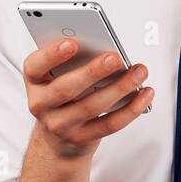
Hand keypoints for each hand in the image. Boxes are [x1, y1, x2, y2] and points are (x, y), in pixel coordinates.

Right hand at [22, 39, 152, 160]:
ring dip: (120, 88)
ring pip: (92, 107)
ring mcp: (60, 125)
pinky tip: (146, 93)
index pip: (34, 66)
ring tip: (140, 72)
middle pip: (66, 89)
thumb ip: (74, 60)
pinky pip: (110, 124)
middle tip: (115, 57)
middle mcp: (41, 104)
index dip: (51, 55)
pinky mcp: (82, 139)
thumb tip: (105, 49)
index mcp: (35, 80)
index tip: (72, 42)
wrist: (58, 138)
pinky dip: (131, 109)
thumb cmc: (64, 93)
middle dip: (92, 72)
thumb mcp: (58, 75)